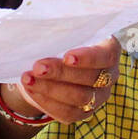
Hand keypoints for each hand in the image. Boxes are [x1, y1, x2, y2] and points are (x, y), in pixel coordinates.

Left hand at [5, 38, 119, 124]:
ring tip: (28, 78)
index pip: (107, 56)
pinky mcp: (84, 112)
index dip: (88, 58)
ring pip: (79, 98)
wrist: (50, 63)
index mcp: (110, 50)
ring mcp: (98, 96)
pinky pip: (68, 113)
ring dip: (50, 89)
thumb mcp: (62, 28)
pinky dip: (47, 102)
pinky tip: (31, 90)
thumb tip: (46, 25)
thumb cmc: (60, 39)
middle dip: (61, 73)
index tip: (66, 56)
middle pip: (90, 79)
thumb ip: (61, 27)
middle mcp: (109, 75)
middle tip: (38, 67)